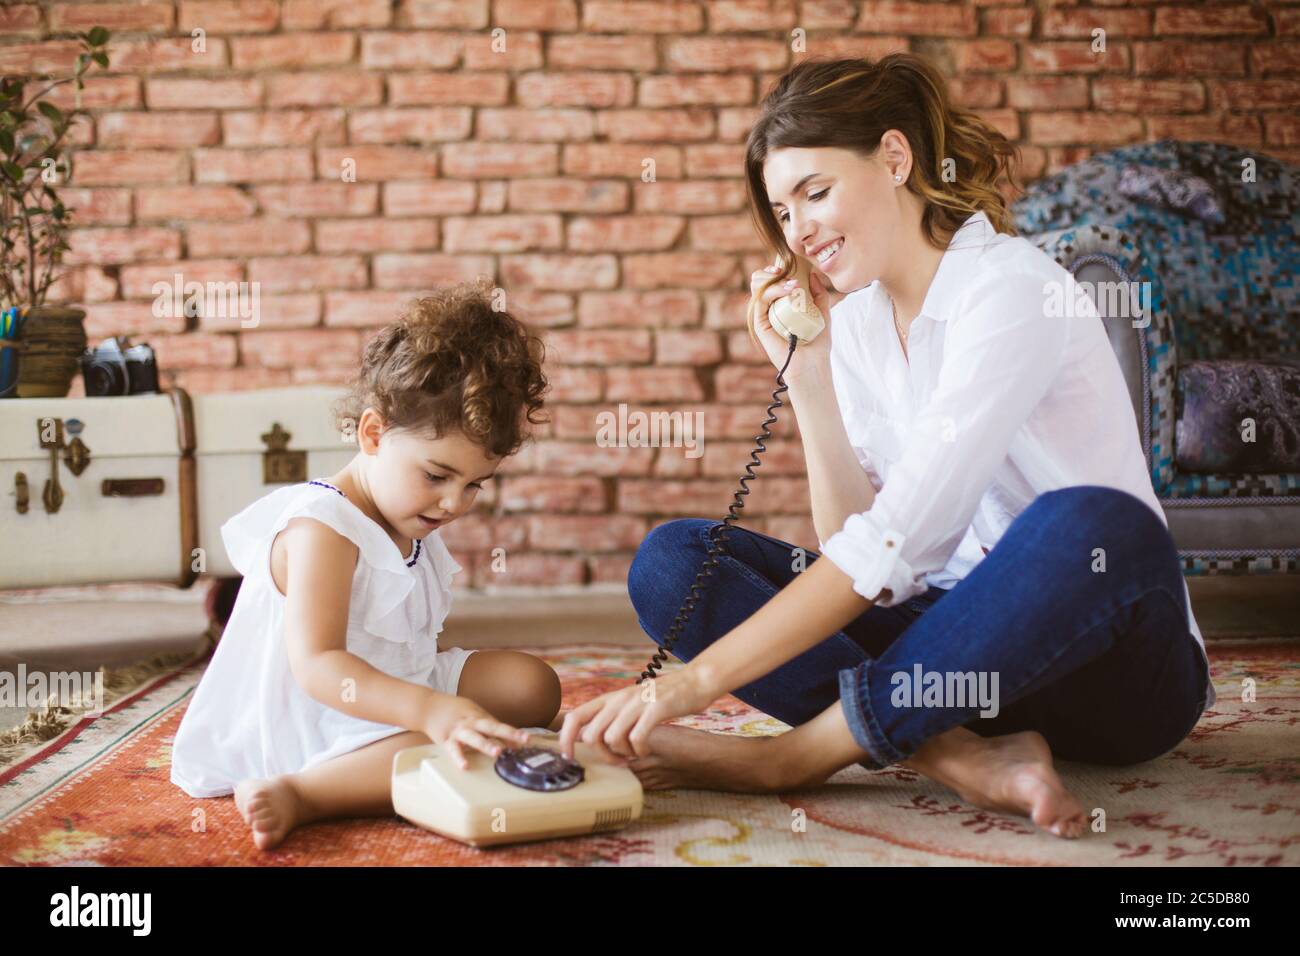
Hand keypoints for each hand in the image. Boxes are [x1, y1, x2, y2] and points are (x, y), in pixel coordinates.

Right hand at [421, 694, 531, 769]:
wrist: (427, 706)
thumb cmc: (453, 711)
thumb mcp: (472, 713)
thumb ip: (488, 725)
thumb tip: (509, 740)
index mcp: (478, 716)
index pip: (498, 725)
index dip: (513, 732)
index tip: (527, 739)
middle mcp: (470, 722)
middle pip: (491, 727)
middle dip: (508, 733)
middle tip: (522, 740)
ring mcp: (458, 730)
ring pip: (474, 737)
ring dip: (486, 744)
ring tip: (498, 752)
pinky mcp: (446, 739)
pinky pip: (453, 750)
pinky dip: (459, 758)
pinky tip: (465, 766)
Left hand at [558, 667, 715, 763]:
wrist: (695, 682)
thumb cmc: (663, 698)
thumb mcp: (631, 703)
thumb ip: (611, 717)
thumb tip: (588, 738)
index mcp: (610, 699)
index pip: (575, 717)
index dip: (565, 739)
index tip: (569, 758)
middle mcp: (619, 699)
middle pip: (591, 735)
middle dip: (603, 756)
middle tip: (620, 761)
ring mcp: (637, 703)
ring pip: (611, 739)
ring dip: (623, 754)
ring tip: (636, 753)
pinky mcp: (656, 708)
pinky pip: (636, 738)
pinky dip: (640, 751)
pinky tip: (647, 749)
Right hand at [748, 260, 835, 381]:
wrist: (812, 365)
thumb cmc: (817, 344)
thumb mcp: (823, 313)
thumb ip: (819, 295)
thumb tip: (813, 275)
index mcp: (781, 306)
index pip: (771, 282)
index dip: (775, 271)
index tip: (787, 266)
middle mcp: (770, 310)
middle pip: (760, 282)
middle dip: (769, 271)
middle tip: (783, 270)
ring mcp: (764, 317)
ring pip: (757, 287)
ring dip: (773, 280)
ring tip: (792, 285)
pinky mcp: (760, 324)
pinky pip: (760, 300)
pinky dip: (773, 290)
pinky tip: (789, 289)